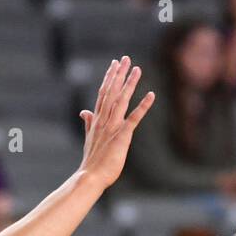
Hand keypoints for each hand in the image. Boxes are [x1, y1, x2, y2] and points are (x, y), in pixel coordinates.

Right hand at [77, 57, 154, 190]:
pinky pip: (134, 118)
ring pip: (121, 100)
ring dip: (129, 84)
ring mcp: (112, 127)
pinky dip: (143, 106)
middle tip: (126, 58)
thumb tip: (84, 111)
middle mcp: (104, 120)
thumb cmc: (92, 161)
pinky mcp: (122, 136)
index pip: (103, 94)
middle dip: (119, 74)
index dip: (109, 78)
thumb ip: (88, 122)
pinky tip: (151, 95)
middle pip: (111, 92)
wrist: (89, 177)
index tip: (114, 64)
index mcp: (97, 120)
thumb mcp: (89, 138)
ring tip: (137, 69)